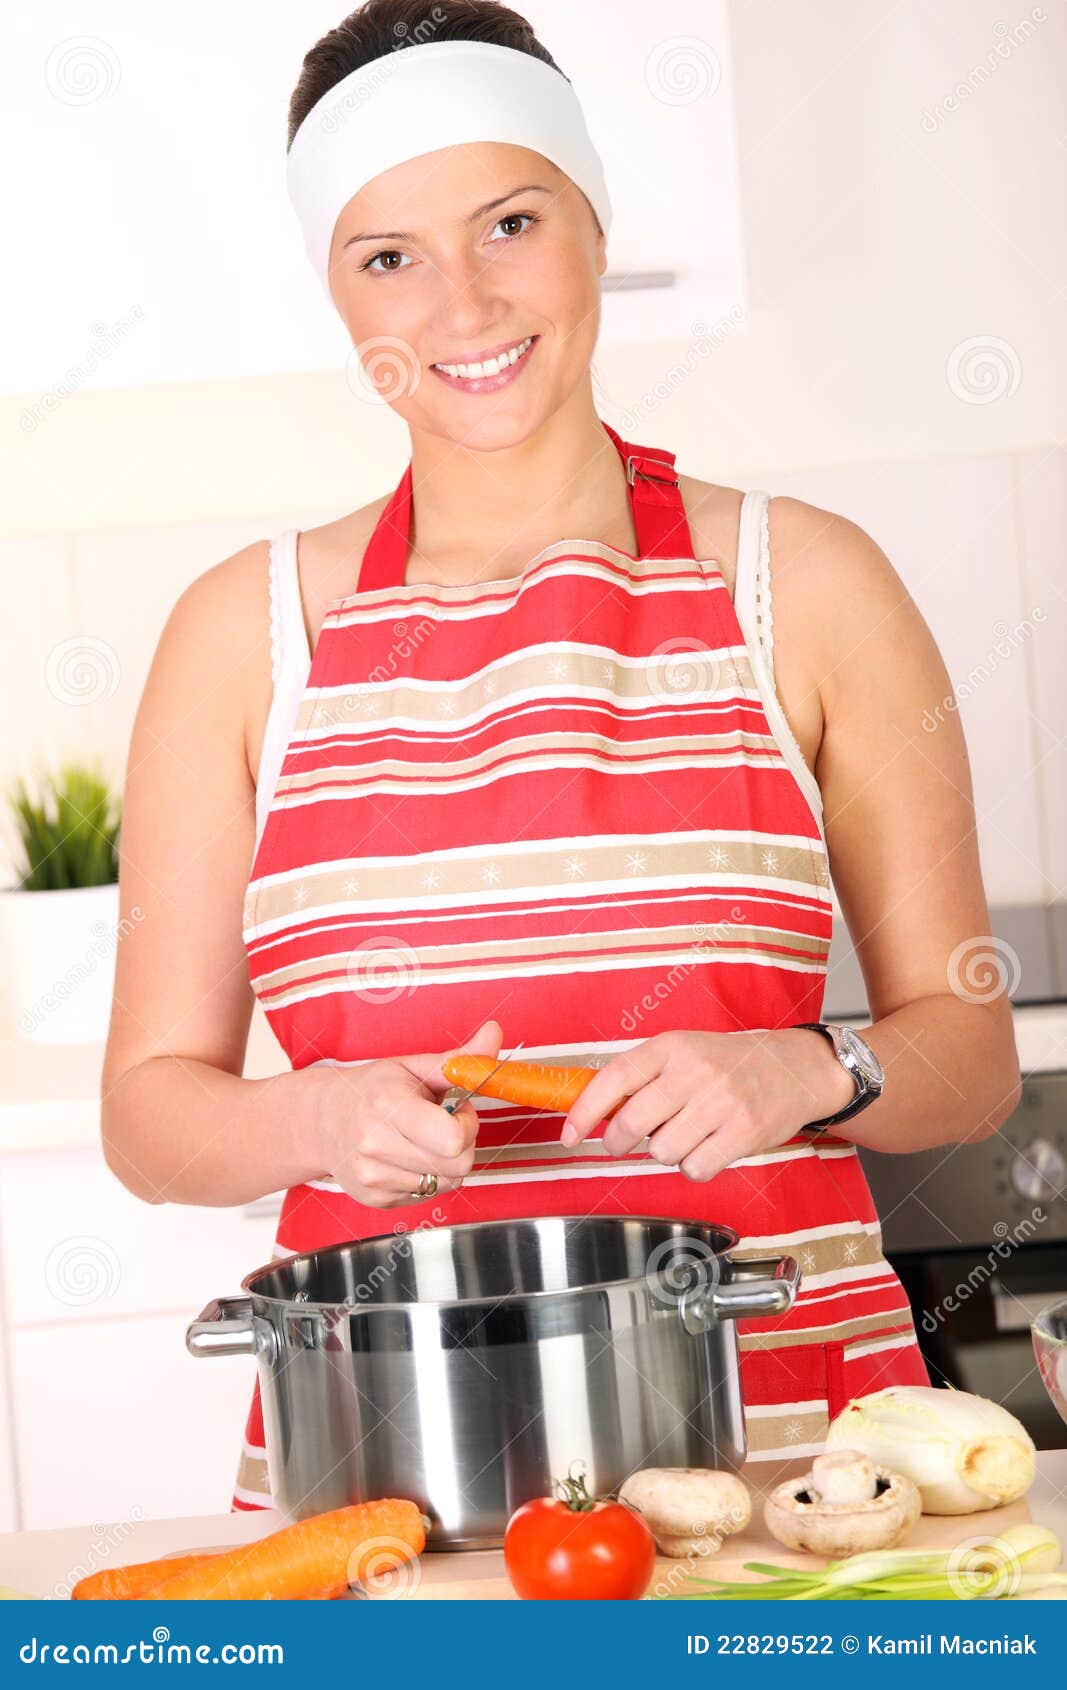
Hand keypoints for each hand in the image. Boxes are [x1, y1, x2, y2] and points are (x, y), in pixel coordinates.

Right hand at [306, 1018, 502, 1206]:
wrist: (319, 1120)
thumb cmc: (371, 1089)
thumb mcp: (412, 1067)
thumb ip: (458, 1059)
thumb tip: (495, 1034)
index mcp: (388, 1105)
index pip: (452, 1138)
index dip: (467, 1124)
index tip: (456, 1109)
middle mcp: (375, 1144)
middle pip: (458, 1165)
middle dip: (462, 1143)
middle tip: (442, 1123)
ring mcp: (373, 1177)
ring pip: (448, 1183)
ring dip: (446, 1161)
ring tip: (422, 1138)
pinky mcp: (375, 1199)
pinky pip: (428, 1194)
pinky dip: (428, 1175)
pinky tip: (407, 1156)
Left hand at [559, 1028, 855, 1181]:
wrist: (793, 1068)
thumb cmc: (728, 1064)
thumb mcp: (683, 1052)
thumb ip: (641, 1077)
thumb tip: (590, 1111)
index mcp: (671, 1047)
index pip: (613, 1079)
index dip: (583, 1112)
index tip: (569, 1136)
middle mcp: (694, 1070)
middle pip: (632, 1122)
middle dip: (618, 1142)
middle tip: (622, 1143)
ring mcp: (721, 1101)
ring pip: (662, 1150)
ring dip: (665, 1152)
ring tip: (685, 1135)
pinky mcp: (744, 1131)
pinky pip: (695, 1168)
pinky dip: (694, 1167)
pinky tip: (707, 1149)